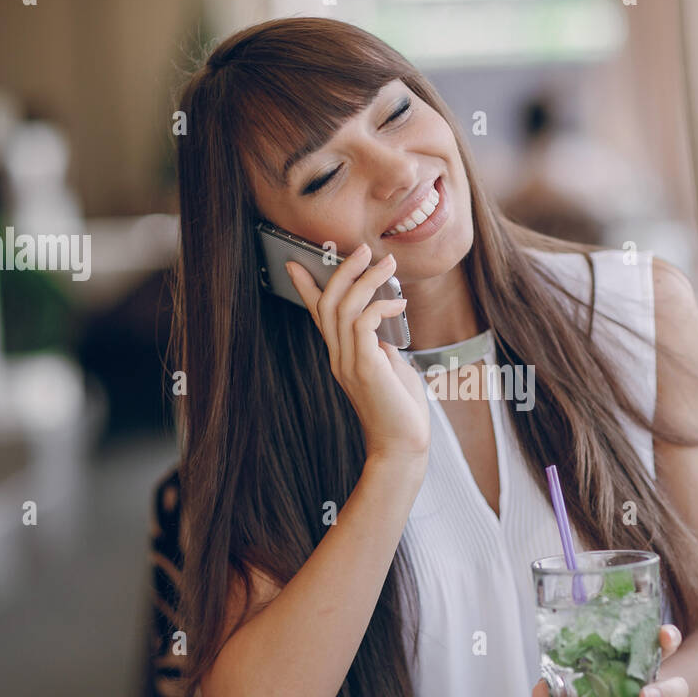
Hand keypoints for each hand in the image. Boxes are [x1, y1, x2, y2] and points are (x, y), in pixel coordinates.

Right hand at [286, 243, 429, 461]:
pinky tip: (400, 303)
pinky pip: (362, 324)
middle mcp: (339, 358)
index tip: (295, 264)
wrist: (403, 446)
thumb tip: (384, 321)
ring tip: (388, 265)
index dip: (306, 289)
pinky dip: (380, 306)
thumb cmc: (401, 409)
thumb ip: (381, 345)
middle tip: (364, 250)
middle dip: (343, 271)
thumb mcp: (389, 367)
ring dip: (366, 280)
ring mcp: (349, 363)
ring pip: (343, 308)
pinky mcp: (366, 368)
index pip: (318, 316)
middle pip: (328, 303)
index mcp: (342, 356)